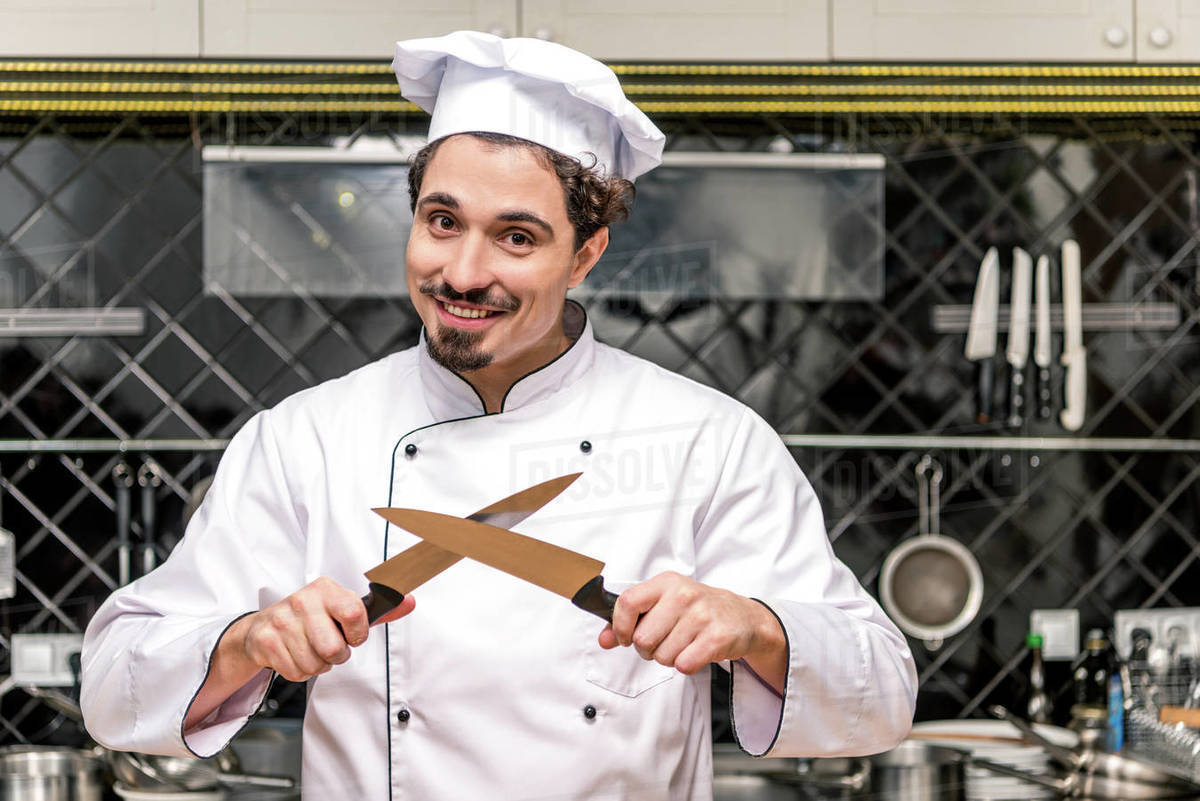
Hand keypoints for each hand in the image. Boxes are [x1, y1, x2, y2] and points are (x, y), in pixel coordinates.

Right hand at [236, 577, 413, 681]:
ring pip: (315, 664)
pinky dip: (300, 671)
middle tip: (330, 646)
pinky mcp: (267, 642)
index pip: (353, 613)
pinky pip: (297, 672)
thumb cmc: (311, 618)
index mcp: (325, 589)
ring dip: (318, 665)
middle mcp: (302, 601)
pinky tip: (295, 655)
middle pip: (334, 648)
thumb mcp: (341, 609)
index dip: (357, 633)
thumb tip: (409, 602)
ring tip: (311, 650)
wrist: (262, 627)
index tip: (353, 635)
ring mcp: (282, 622)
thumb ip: (377, 611)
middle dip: (336, 656)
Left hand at [597, 571, 785, 692]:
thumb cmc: (697, 610)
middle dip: (648, 650)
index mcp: (666, 583)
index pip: (627, 603)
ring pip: (662, 656)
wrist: (743, 617)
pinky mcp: (717, 637)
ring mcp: (701, 615)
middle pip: (642, 639)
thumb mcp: (664, 605)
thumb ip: (631, 621)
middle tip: (664, 642)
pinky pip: (683, 665)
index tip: (626, 637)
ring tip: (684, 644)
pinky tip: (696, 651)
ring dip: (669, 658)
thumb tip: (604, 640)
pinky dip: (686, 665)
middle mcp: (683, 594)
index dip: (620, 627)